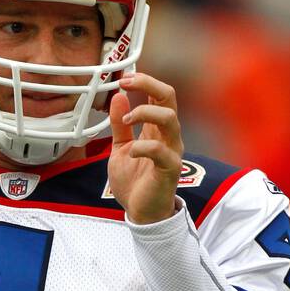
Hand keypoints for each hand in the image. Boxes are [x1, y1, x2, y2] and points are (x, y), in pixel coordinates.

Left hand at [108, 71, 183, 224]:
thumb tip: (118, 98)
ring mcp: (171, 150)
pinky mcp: (169, 169)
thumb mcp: (120, 148)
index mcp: (156, 129)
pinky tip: (130, 151)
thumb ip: (120, 125)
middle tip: (126, 83)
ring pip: (169, 118)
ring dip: (144, 112)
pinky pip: (161, 150)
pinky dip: (143, 146)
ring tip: (126, 118)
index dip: (143, 81)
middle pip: (169, 97)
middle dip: (148, 84)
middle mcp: (167, 135)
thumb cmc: (135, 182)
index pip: (158, 94)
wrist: (141, 212)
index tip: (123, 78)